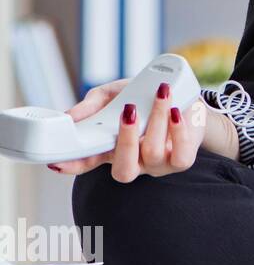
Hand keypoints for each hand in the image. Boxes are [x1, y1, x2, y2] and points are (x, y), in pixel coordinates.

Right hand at [48, 79, 225, 182]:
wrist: (185, 98)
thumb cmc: (143, 98)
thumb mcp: (113, 95)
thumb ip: (92, 105)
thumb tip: (68, 116)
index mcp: (111, 148)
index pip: (88, 162)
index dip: (74, 166)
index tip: (58, 162)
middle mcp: (134, 161)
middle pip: (123, 170)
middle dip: (125, 141)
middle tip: (128, 111)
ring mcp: (158, 164)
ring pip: (153, 154)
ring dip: (157, 119)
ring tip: (161, 93)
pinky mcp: (182, 160)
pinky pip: (181, 157)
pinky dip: (179, 132)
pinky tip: (175, 113)